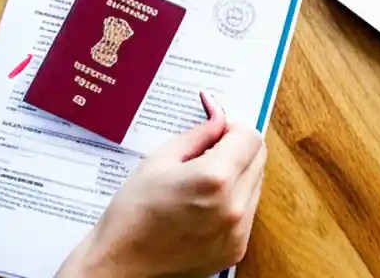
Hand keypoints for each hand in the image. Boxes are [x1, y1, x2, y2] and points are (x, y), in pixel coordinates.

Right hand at [60, 93, 266, 277]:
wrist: (120, 264)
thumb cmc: (132, 212)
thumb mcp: (159, 160)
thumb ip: (198, 134)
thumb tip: (219, 116)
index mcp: (214, 178)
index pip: (250, 137)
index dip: (232, 129)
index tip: (216, 133)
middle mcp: (233, 206)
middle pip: (259, 158)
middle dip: (237, 149)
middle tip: (207, 154)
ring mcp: (237, 231)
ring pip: (256, 184)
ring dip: (238, 175)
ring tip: (201, 183)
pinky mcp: (235, 249)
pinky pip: (247, 212)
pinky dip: (233, 201)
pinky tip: (203, 205)